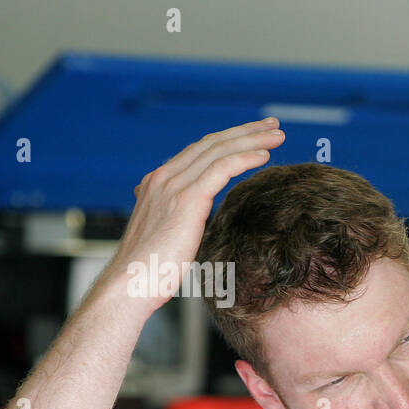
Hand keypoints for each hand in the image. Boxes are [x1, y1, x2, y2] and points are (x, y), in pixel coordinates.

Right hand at [97, 117, 285, 310]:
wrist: (130, 283)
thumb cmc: (150, 271)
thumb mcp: (166, 236)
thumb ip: (180, 220)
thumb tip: (193, 222)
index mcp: (158, 183)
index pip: (199, 152)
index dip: (228, 140)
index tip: (253, 135)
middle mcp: (163, 177)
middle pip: (211, 144)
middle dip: (245, 131)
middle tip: (272, 124)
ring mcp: (172, 185)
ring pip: (219, 151)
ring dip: (252, 140)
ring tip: (278, 135)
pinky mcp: (187, 199)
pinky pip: (221, 168)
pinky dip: (245, 158)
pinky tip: (265, 155)